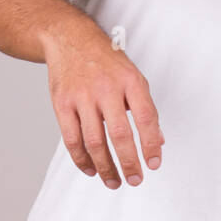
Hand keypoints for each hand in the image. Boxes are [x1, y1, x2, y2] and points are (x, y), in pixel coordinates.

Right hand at [41, 20, 163, 189]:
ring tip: (114, 182)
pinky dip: (81, 159)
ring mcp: (82, 96)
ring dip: (105, 167)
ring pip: (94, 141)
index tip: (154, 164)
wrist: (69, 38)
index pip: (145, 118)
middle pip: (120, 134)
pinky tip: (91, 169)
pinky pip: (71, 139)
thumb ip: (145, 108)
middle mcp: (106, 88)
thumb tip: (159, 141)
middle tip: (135, 180)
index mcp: (130, 81)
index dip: (151, 144)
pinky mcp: (62, 103)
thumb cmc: (105, 61)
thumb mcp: (133, 76)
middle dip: (129, 162)